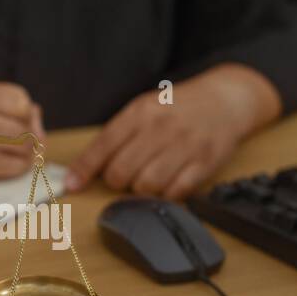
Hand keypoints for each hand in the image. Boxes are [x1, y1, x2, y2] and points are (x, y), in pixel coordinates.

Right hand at [0, 78, 45, 181]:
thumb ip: (4, 100)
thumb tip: (36, 116)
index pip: (20, 105)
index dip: (29, 114)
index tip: (26, 118)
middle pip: (20, 137)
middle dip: (31, 141)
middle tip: (30, 142)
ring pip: (12, 163)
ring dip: (22, 161)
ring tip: (20, 155)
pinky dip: (3, 172)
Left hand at [65, 64, 281, 199]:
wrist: (225, 100)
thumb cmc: (177, 109)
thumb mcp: (144, 110)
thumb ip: (115, 137)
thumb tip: (82, 170)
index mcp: (141, 112)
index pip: (104, 145)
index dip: (84, 170)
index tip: (72, 186)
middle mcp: (162, 128)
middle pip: (121, 172)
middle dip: (116, 181)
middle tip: (124, 176)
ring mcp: (185, 146)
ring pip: (146, 186)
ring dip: (142, 190)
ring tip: (148, 177)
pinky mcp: (205, 163)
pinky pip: (175, 193)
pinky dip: (166, 195)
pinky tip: (168, 182)